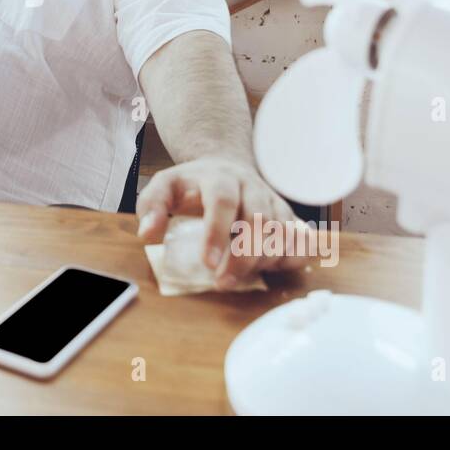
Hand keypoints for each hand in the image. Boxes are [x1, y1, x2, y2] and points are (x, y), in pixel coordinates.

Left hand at [135, 156, 316, 287]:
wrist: (225, 168)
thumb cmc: (192, 185)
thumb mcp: (164, 187)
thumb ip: (151, 206)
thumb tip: (147, 233)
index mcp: (220, 176)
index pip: (224, 200)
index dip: (218, 232)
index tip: (209, 263)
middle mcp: (252, 186)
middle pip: (259, 219)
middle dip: (244, 256)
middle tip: (223, 282)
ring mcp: (274, 201)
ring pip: (281, 232)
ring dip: (263, 261)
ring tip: (239, 278)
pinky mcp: (289, 216)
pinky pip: (302, 240)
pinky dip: (291, 258)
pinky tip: (269, 268)